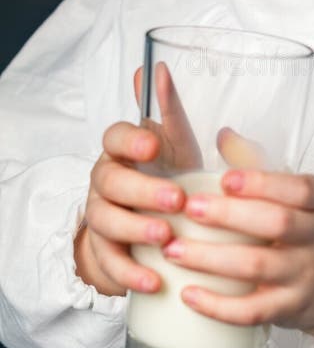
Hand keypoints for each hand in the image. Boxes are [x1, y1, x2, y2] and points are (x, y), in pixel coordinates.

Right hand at [75, 65, 269, 296]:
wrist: (161, 227)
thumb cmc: (173, 177)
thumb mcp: (178, 145)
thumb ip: (169, 112)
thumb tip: (159, 68)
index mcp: (123, 152)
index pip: (113, 137)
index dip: (129, 141)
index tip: (153, 146)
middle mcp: (106, 181)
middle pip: (111, 181)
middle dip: (143, 190)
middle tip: (178, 201)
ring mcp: (102, 217)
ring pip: (106, 221)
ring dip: (136, 229)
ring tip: (167, 237)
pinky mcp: (107, 252)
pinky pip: (110, 262)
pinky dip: (131, 272)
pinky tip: (154, 279)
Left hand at [161, 169, 313, 347]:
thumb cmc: (310, 231)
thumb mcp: (299, 195)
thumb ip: (259, 165)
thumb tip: (224, 135)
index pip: (298, 189)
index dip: (261, 183)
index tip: (224, 179)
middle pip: (277, 224)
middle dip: (229, 216)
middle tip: (189, 209)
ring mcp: (306, 275)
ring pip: (259, 267)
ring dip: (211, 258)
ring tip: (173, 249)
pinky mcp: (291, 309)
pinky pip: (254, 311)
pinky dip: (219, 305)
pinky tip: (189, 294)